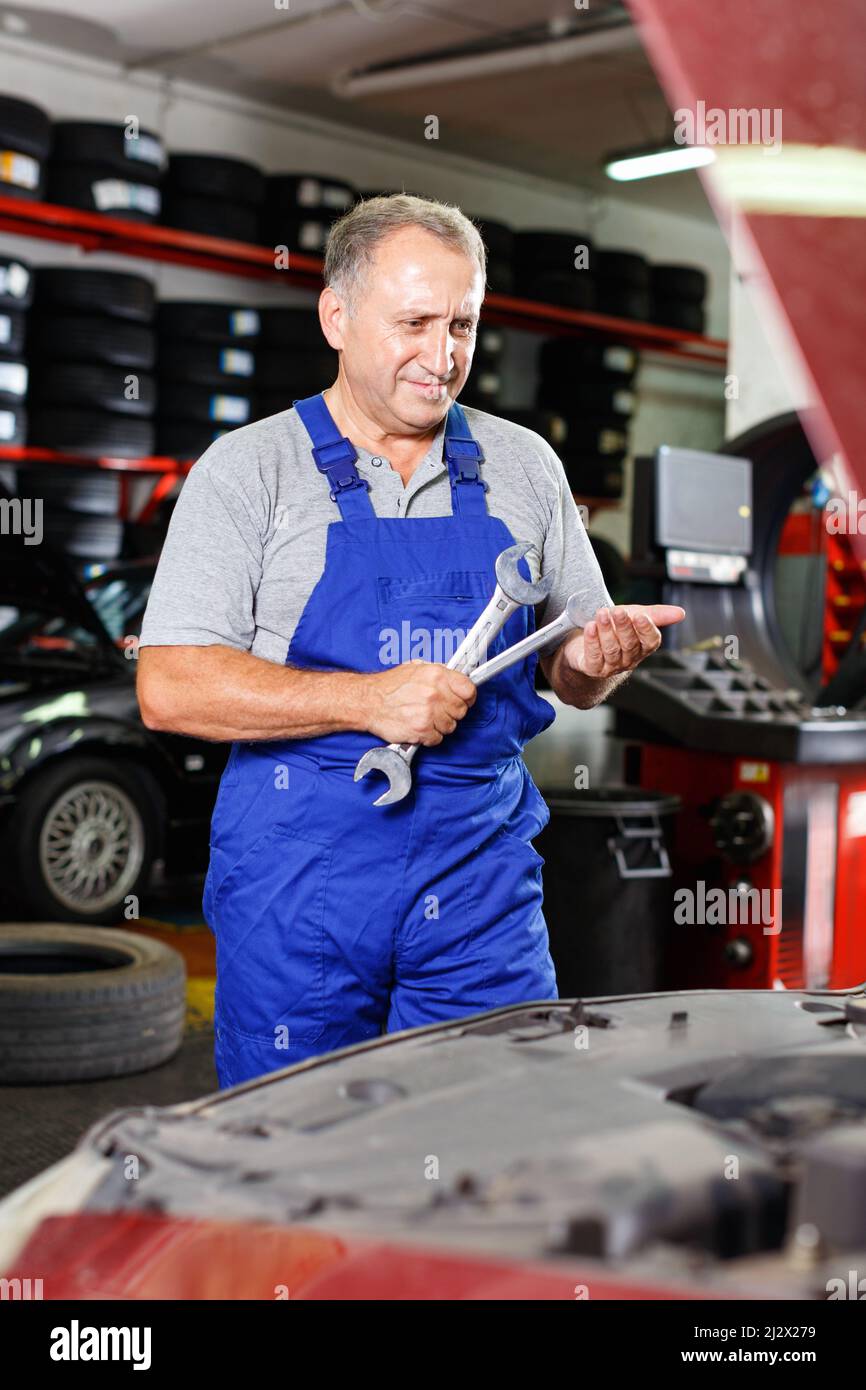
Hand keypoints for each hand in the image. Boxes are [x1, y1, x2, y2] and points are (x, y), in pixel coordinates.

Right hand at [366, 660, 476, 744]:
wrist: (368, 701)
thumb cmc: (389, 686)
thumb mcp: (415, 668)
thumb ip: (438, 673)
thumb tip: (455, 679)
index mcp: (436, 675)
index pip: (468, 689)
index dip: (468, 697)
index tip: (465, 700)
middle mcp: (435, 693)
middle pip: (461, 710)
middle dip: (451, 712)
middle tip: (437, 711)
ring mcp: (429, 713)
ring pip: (450, 726)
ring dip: (439, 725)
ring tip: (424, 718)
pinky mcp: (421, 730)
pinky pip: (437, 738)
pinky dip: (429, 737)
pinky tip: (418, 727)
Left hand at [560, 604, 685, 678]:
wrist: (589, 640)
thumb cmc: (617, 627)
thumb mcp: (637, 616)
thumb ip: (658, 615)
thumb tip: (681, 613)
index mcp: (644, 647)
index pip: (650, 641)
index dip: (646, 629)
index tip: (640, 615)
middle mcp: (630, 659)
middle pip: (629, 644)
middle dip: (624, 627)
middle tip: (617, 611)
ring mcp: (612, 666)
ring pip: (611, 650)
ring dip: (606, 631)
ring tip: (602, 614)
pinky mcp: (593, 668)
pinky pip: (594, 656)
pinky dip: (592, 641)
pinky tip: (591, 626)